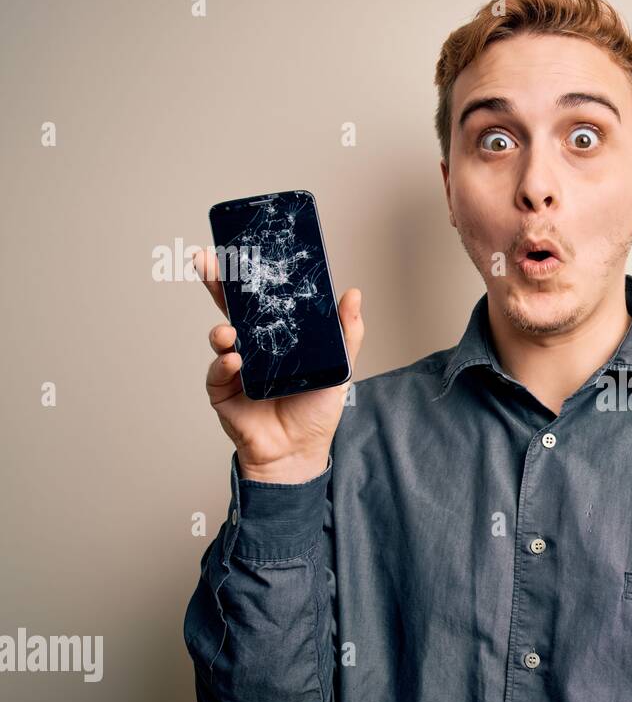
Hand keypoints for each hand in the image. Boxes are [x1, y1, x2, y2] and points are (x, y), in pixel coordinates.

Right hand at [194, 248, 363, 483]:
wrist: (299, 452)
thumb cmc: (315, 410)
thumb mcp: (340, 368)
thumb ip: (347, 334)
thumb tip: (354, 293)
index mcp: (277, 336)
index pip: (261, 299)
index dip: (248, 276)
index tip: (238, 249)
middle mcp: (252, 346)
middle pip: (232, 309)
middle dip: (218, 284)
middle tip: (208, 262)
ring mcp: (234, 367)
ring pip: (220, 337)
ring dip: (221, 330)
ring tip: (228, 332)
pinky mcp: (223, 391)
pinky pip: (217, 372)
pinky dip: (223, 364)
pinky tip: (234, 361)